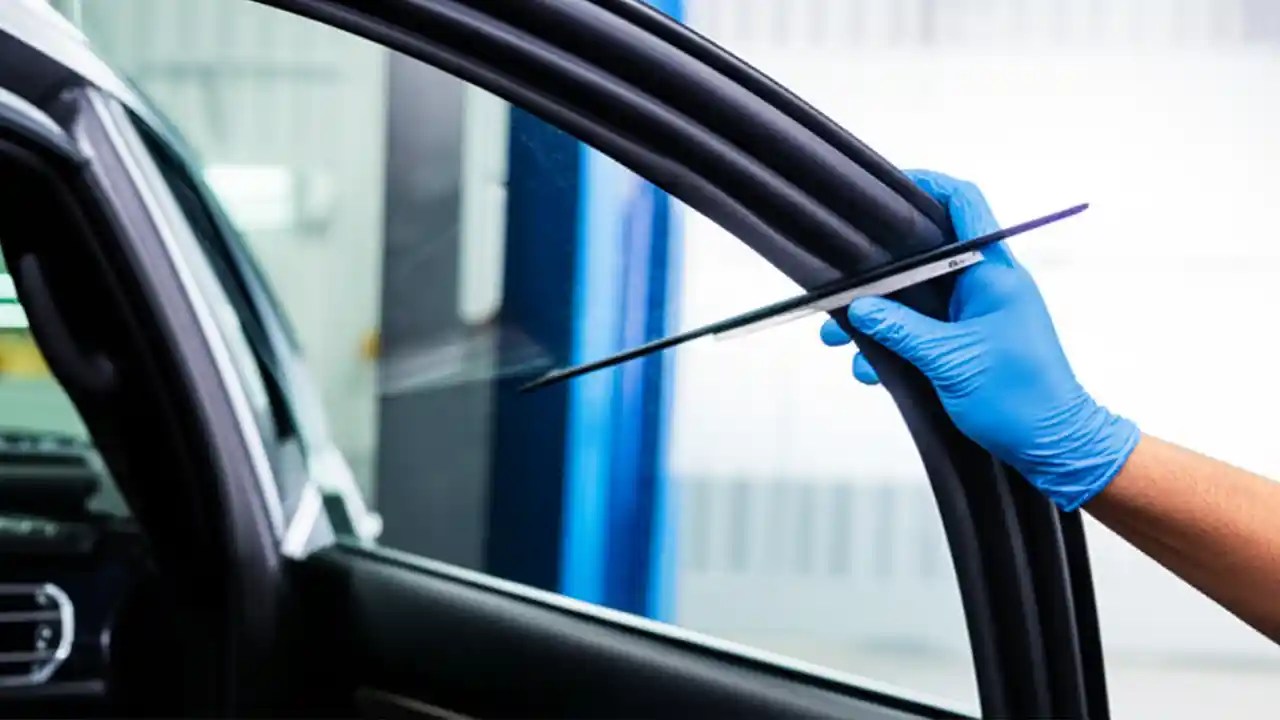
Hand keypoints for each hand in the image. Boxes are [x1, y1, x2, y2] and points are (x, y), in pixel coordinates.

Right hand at [820, 170, 1139, 510]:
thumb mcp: (948, 360)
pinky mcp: (969, 345)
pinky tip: (870, 371)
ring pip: (916, 300)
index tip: (887, 188)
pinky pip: (922, 333)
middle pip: (925, 255)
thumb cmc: (1020, 398)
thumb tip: (859, 309)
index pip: (964, 204)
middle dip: (877, 272)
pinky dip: (893, 348)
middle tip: (839, 285)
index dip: (927, 185)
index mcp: (993, 273)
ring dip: (877, 319)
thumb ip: (900, 330)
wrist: (1055, 446)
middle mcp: (985, 286)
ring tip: (838, 341)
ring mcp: (977, 315)